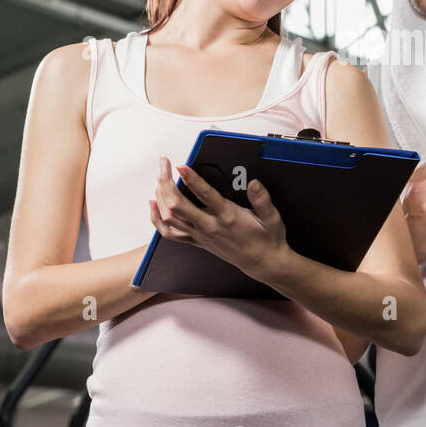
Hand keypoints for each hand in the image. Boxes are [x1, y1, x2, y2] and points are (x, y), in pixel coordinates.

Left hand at [149, 157, 290, 284]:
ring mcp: (200, 235)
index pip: (205, 196)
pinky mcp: (196, 241)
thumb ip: (263, 200)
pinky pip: (169, 232)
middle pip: (177, 205)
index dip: (191, 179)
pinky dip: (156, 219)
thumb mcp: (272, 218)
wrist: (262, 262)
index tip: (182, 165)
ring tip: (160, 177)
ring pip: (169, 216)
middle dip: (166, 182)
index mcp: (227, 217)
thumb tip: (254, 184)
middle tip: (165, 163)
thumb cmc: (267, 238)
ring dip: (160, 195)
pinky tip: (153, 205)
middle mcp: (209, 226)